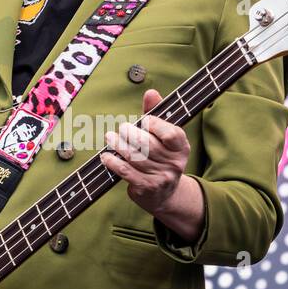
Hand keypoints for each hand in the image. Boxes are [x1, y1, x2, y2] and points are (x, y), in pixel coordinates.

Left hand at [100, 88, 197, 228]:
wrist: (165, 195)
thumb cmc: (160, 157)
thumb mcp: (163, 136)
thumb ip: (156, 113)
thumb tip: (151, 92)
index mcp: (181, 147)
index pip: (170, 134)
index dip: (155, 125)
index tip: (144, 121)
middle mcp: (174, 163)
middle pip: (148, 144)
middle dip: (130, 133)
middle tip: (122, 129)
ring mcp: (161, 177)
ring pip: (134, 157)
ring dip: (118, 145)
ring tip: (110, 138)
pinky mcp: (146, 188)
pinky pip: (126, 171)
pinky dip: (113, 162)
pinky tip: (106, 156)